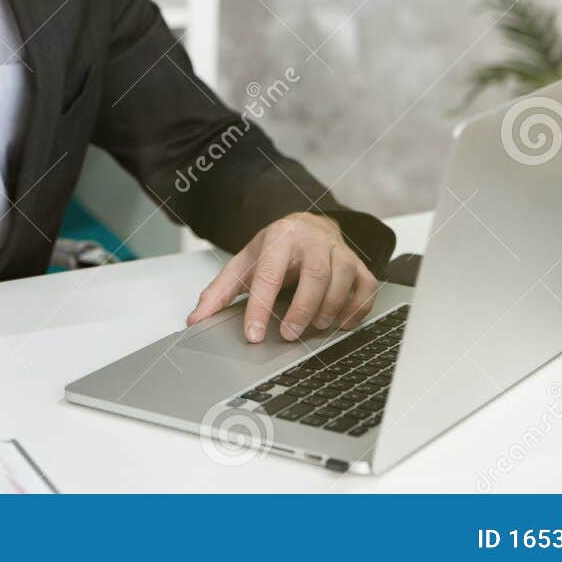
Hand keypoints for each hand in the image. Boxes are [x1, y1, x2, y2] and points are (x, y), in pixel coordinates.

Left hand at [187, 212, 377, 342]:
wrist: (306, 226)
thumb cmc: (274, 249)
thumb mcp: (243, 264)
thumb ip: (219, 292)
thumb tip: (195, 319)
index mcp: (278, 238)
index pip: (269, 276)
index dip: (260, 308)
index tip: (254, 335)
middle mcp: (312, 241)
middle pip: (315, 277)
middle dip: (302, 311)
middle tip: (288, 335)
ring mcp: (338, 251)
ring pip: (342, 281)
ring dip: (329, 311)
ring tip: (314, 327)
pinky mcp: (358, 263)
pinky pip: (366, 288)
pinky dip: (357, 310)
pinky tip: (342, 322)